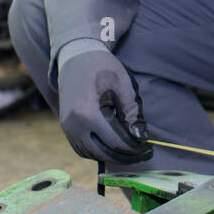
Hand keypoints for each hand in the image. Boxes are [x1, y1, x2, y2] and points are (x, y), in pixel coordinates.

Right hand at [56, 48, 152, 163]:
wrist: (76, 56)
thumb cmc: (102, 67)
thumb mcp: (123, 85)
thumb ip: (132, 113)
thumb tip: (140, 138)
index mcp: (88, 113)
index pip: (116, 142)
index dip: (134, 149)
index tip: (148, 149)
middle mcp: (74, 125)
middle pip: (103, 153)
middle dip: (125, 156)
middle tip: (142, 154)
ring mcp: (67, 127)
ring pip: (91, 154)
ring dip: (111, 156)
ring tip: (129, 151)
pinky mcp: (65, 127)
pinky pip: (81, 149)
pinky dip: (97, 152)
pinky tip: (112, 146)